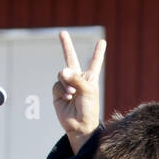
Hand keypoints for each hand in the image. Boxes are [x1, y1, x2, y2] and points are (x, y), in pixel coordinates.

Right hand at [53, 30, 105, 152]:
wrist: (80, 125)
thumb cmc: (89, 109)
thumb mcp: (88, 91)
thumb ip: (76, 78)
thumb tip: (62, 71)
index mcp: (90, 78)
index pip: (95, 62)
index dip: (98, 52)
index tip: (102, 41)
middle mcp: (78, 79)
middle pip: (71, 59)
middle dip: (66, 46)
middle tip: (62, 32)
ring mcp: (67, 85)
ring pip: (62, 74)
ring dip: (66, 83)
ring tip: (72, 95)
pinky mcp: (58, 92)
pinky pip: (57, 85)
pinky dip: (62, 90)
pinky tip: (67, 98)